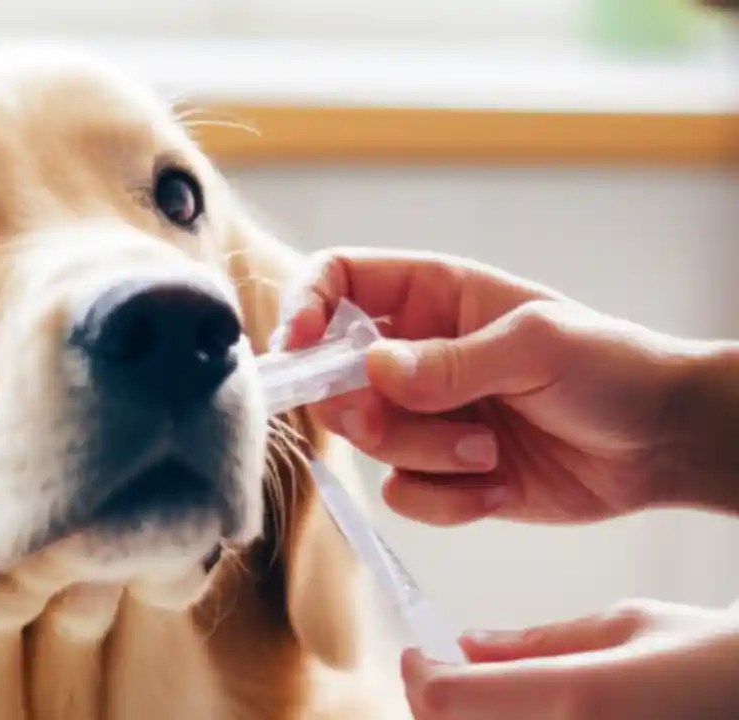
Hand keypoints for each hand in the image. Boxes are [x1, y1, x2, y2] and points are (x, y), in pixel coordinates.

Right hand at [272, 247, 738, 524]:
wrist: (662, 445)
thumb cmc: (611, 367)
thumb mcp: (537, 346)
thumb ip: (452, 361)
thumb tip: (372, 370)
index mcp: (432, 296)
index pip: (339, 280)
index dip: (304, 306)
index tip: (295, 350)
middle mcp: (415, 353)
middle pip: (333, 375)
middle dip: (363, 408)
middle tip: (402, 418)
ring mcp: (423, 415)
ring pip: (367, 441)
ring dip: (425, 455)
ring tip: (489, 450)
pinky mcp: (439, 472)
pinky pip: (401, 494)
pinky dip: (446, 500)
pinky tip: (499, 485)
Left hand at [402, 599, 738, 718]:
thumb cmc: (713, 658)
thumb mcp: (625, 629)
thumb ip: (539, 643)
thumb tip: (468, 644)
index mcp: (577, 699)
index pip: (446, 698)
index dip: (419, 673)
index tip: (419, 652)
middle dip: (437, 702)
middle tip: (444, 673)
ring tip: (486, 692)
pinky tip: (523, 715)